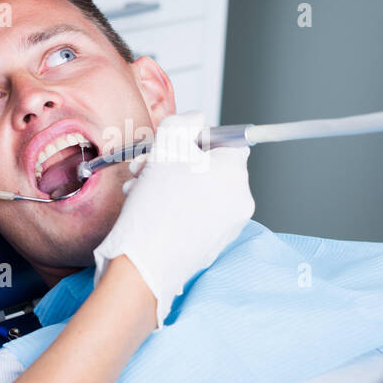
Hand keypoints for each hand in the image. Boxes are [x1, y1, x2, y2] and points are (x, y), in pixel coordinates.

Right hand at [93, 111, 253, 328]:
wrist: (144, 262)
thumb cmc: (155, 206)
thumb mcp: (166, 145)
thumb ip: (184, 122)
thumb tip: (196, 120)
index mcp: (236, 172)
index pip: (228, 142)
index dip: (198, 140)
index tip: (176, 147)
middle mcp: (241, 200)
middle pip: (212, 168)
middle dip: (177, 163)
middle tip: (148, 167)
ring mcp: (229, 226)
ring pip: (202, 192)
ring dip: (172, 185)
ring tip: (142, 191)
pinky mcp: (214, 245)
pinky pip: (199, 216)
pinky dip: (177, 209)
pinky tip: (151, 212)